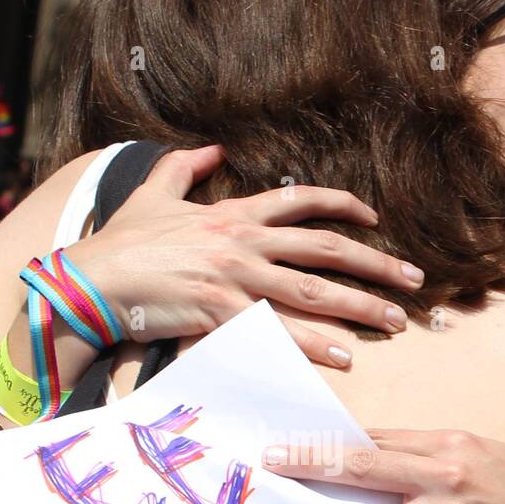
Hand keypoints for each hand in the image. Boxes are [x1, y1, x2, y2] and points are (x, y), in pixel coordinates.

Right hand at [59, 145, 422, 367]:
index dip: (344, 205)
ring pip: (313, 291)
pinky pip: (278, 330)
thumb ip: (184, 165)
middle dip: (375, 263)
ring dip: (359, 307)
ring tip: (393, 323)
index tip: (374, 216)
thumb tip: (211, 146)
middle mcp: (244, 242)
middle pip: (326, 249)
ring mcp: (235, 277)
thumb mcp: (154, 191)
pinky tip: (342, 356)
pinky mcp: (221, 312)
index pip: (302, 200)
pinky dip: (313, 345)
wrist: (92, 278)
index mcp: (234, 213)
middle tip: (413, 280)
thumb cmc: (122, 240)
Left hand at [260, 428, 504, 503]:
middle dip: (310, 465)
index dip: (331, 439)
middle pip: (364, 468)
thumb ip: (434, 455)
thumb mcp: (486, 458)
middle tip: (268, 466)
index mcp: (450, 443)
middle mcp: (446, 476)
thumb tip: (376, 454)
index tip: (290, 441)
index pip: (378, 438)